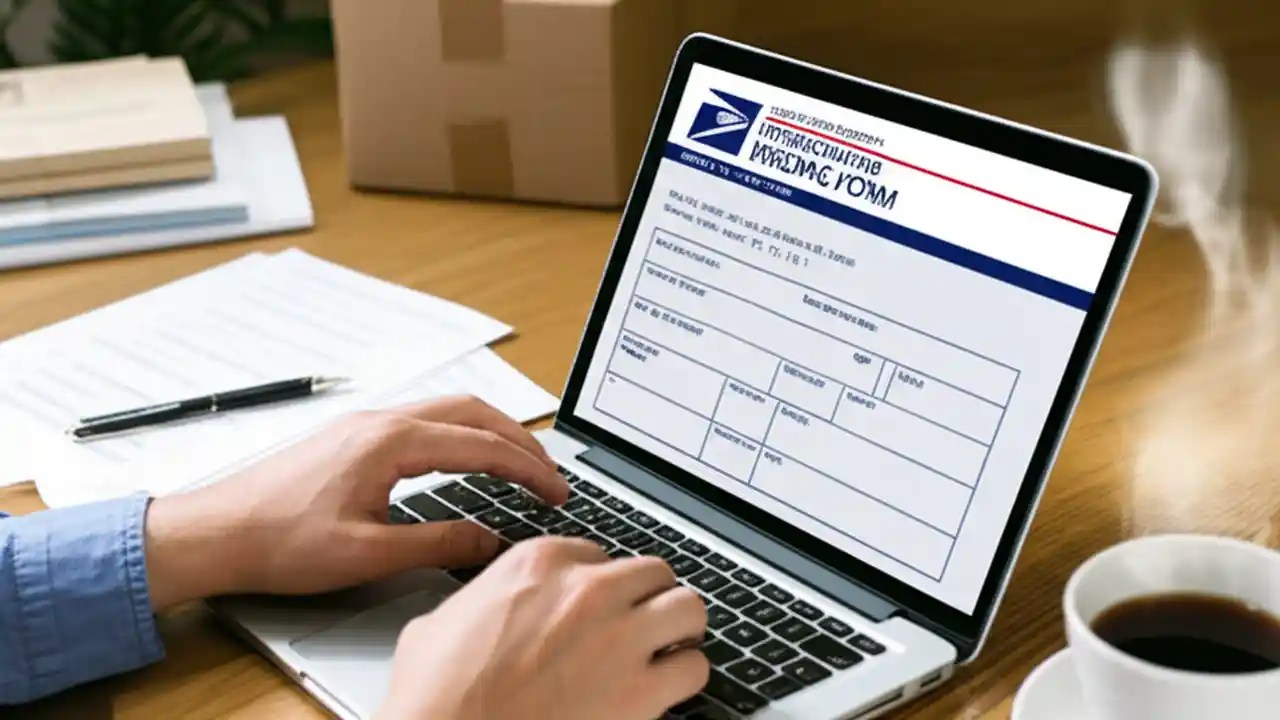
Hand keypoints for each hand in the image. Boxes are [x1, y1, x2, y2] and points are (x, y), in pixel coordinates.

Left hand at [142, 395, 566, 609]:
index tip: (557, 491)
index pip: (482, 446)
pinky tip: (465, 457)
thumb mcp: (368, 554)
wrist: (215, 532)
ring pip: (449, 410)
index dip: (528, 469)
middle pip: (473, 412)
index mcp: (391, 443)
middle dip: (521, 440)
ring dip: (492, 431)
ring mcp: (366, 424)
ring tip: (521, 463)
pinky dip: (462, 433)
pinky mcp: (353, 436)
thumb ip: (439, 543)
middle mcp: (382, 421)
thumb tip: (490, 540)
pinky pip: (424, 419)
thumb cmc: (279, 542)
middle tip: (551, 475)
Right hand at [378, 538, 708, 719]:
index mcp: (539, 564)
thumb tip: (487, 608)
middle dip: (648, 600)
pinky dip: (684, 678)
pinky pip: (694, 668)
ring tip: (666, 649)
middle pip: (653, 573)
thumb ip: (483, 600)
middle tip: (640, 624)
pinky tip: (665, 690)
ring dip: (680, 630)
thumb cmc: (435, 699)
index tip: (598, 607)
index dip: (601, 586)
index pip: (599, 555)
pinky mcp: (640, 692)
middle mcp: (587, 590)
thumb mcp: (441, 623)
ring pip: (689, 608)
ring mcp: (620, 638)